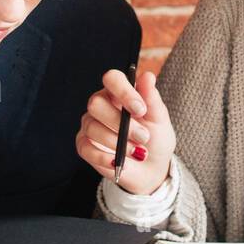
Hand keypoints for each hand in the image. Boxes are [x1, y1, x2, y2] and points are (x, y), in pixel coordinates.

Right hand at [76, 67, 175, 195]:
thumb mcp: (159, 119)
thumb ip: (152, 98)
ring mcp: (90, 124)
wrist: (152, 167)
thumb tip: (148, 76)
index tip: (140, 109)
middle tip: (143, 137)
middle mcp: (101, 105)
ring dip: (117, 142)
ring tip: (138, 152)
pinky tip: (118, 161)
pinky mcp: (84, 145)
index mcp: (119, 92)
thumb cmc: (155, 138)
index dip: (123, 91)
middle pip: (96, 103)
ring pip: (92, 127)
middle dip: (120, 122)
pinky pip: (86, 148)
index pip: (112, 79)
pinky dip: (104, 157)